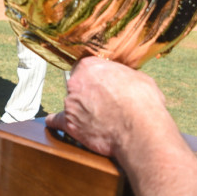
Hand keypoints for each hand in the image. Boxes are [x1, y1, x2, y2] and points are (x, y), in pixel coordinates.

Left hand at [45, 56, 165, 157]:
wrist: (139, 129)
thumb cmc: (143, 103)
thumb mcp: (139, 78)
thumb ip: (124, 76)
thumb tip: (126, 81)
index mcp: (91, 66)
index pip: (87, 67)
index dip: (96, 77)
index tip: (102, 85)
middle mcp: (76, 81)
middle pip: (77, 84)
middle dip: (88, 92)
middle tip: (103, 103)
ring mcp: (70, 103)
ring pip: (71, 103)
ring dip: (80, 109)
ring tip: (97, 118)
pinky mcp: (69, 124)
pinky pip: (56, 121)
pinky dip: (56, 122)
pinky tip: (54, 123)